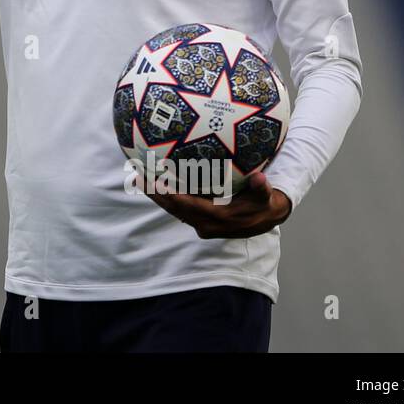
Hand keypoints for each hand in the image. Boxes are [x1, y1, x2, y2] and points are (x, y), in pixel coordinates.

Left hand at [142, 171, 292, 238]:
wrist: (264, 220)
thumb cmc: (262, 203)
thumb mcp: (264, 196)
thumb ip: (261, 187)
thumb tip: (260, 178)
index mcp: (219, 217)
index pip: (190, 206)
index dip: (172, 196)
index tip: (158, 185)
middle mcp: (206, 224)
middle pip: (175, 209)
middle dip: (156, 195)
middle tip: (138, 178)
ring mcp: (201, 225)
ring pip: (174, 211)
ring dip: (157, 198)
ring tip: (139, 180)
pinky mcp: (199, 223)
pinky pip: (178, 211)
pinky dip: (165, 200)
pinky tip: (153, 188)